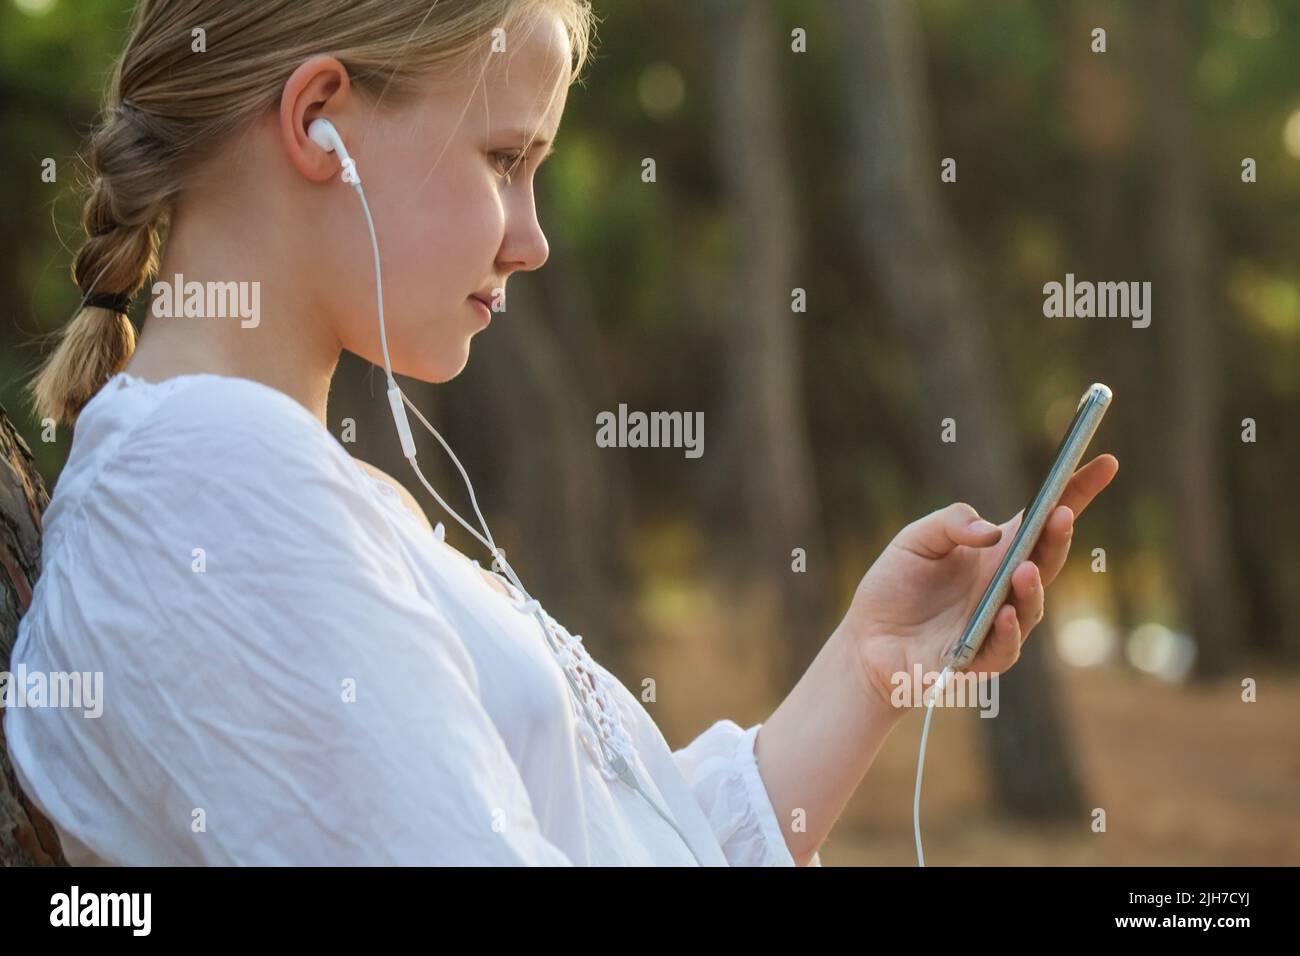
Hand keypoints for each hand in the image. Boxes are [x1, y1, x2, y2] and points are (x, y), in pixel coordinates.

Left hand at [838, 454, 1118, 711]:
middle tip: (1061, 514)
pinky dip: (1007, 631)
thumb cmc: (893, 586)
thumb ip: (951, 523)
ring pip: (1030, 607)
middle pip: (1046, 560)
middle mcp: (1004, 587)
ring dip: (1032, 588)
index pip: (1043, 520)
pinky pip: (1004, 649)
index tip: (1105, 463)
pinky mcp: (978, 660)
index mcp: (995, 553)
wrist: (863, 640)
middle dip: (1059, 537)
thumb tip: (993, 532)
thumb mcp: (915, 539)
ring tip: (1024, 568)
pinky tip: (1003, 613)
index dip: (1075, 492)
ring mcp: (997, 624)